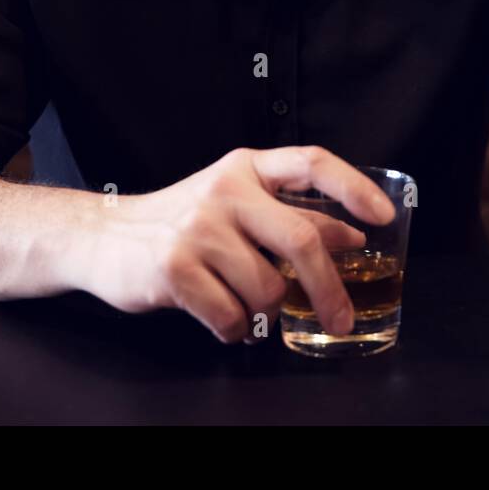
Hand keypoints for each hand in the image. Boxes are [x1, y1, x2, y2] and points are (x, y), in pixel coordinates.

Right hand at [79, 146, 394, 342]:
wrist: (104, 237)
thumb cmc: (184, 222)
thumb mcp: (239, 206)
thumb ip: (292, 215)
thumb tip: (353, 236)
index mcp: (246, 168)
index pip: (311, 162)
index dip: (353, 186)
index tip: (384, 217)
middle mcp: (224, 190)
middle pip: (300, 239)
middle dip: (328, 288)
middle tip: (342, 319)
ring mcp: (197, 228)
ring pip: (267, 289)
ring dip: (263, 311)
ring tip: (239, 299)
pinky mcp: (173, 268)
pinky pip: (232, 316)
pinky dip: (235, 328)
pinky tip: (218, 314)